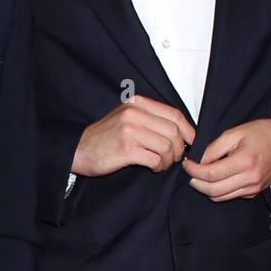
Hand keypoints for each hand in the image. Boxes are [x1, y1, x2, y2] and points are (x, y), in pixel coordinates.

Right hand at [72, 95, 195, 176]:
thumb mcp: (127, 118)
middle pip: (173, 131)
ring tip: (161, 164)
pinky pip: (155, 159)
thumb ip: (151, 118)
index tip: (191, 143)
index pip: (174, 114)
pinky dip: (158, 166)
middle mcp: (133, 113)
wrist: (79, 150)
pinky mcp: (126, 149)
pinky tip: (152, 167)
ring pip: (166, 147)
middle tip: (174, 158)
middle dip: (179, 149)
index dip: (188, 130)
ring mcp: (129, 131)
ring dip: (168, 160)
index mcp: (136, 103)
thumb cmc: (107, 137)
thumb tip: (184, 132)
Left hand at [182, 118, 270, 201]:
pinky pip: (229, 196)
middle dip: (196, 182)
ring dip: (205, 188)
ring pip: (220, 197)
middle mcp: (250, 179)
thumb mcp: (235, 132)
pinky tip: (215, 178)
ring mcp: (253, 188)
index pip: (211, 174)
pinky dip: (218, 190)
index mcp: (245, 162)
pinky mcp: (253, 192)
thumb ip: (214, 148)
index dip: (194, 170)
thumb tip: (199, 161)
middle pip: (213, 190)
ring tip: (200, 175)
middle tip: (190, 172)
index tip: (187, 163)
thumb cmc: (262, 134)